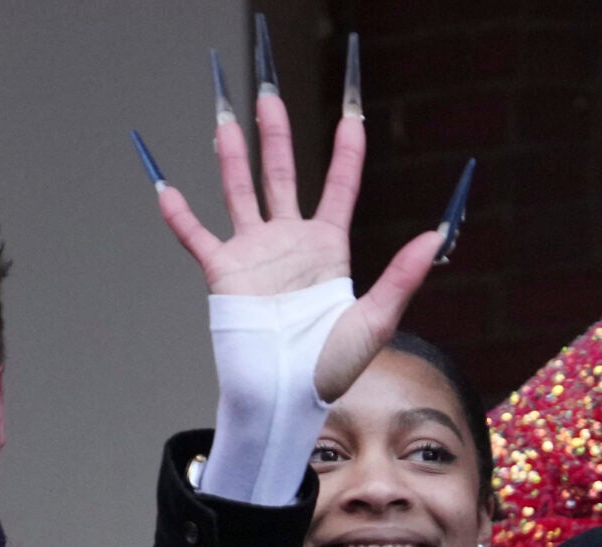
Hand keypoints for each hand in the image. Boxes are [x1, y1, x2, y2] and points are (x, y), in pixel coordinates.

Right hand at [147, 42, 448, 403]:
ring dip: (230, 156)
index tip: (351, 116)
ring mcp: (254, 255)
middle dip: (275, 134)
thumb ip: (401, 276)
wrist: (284, 397)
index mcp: (327, 250)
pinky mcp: (224, 274)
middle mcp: (289, 243)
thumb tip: (435, 238)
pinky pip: (197, 237)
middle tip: (268, 94)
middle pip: (282, 174)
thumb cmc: (330, 369)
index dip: (346, 152)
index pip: (340, 188)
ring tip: (225, 118)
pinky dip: (180, 215)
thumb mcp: (374, 320)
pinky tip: (166, 188)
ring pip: (239, 192)